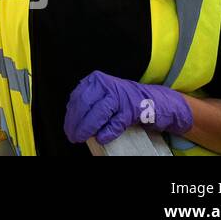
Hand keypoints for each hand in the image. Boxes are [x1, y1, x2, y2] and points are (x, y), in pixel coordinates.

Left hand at [64, 71, 193, 145]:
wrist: (152, 100)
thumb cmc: (123, 99)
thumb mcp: (102, 94)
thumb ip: (88, 103)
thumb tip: (72, 120)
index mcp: (96, 80)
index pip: (78, 97)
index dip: (71, 114)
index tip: (68, 127)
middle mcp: (106, 85)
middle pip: (85, 104)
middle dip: (77, 123)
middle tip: (73, 136)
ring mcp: (120, 96)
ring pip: (98, 113)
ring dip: (88, 128)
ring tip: (82, 138)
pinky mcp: (131, 109)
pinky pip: (115, 122)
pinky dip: (107, 132)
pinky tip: (101, 139)